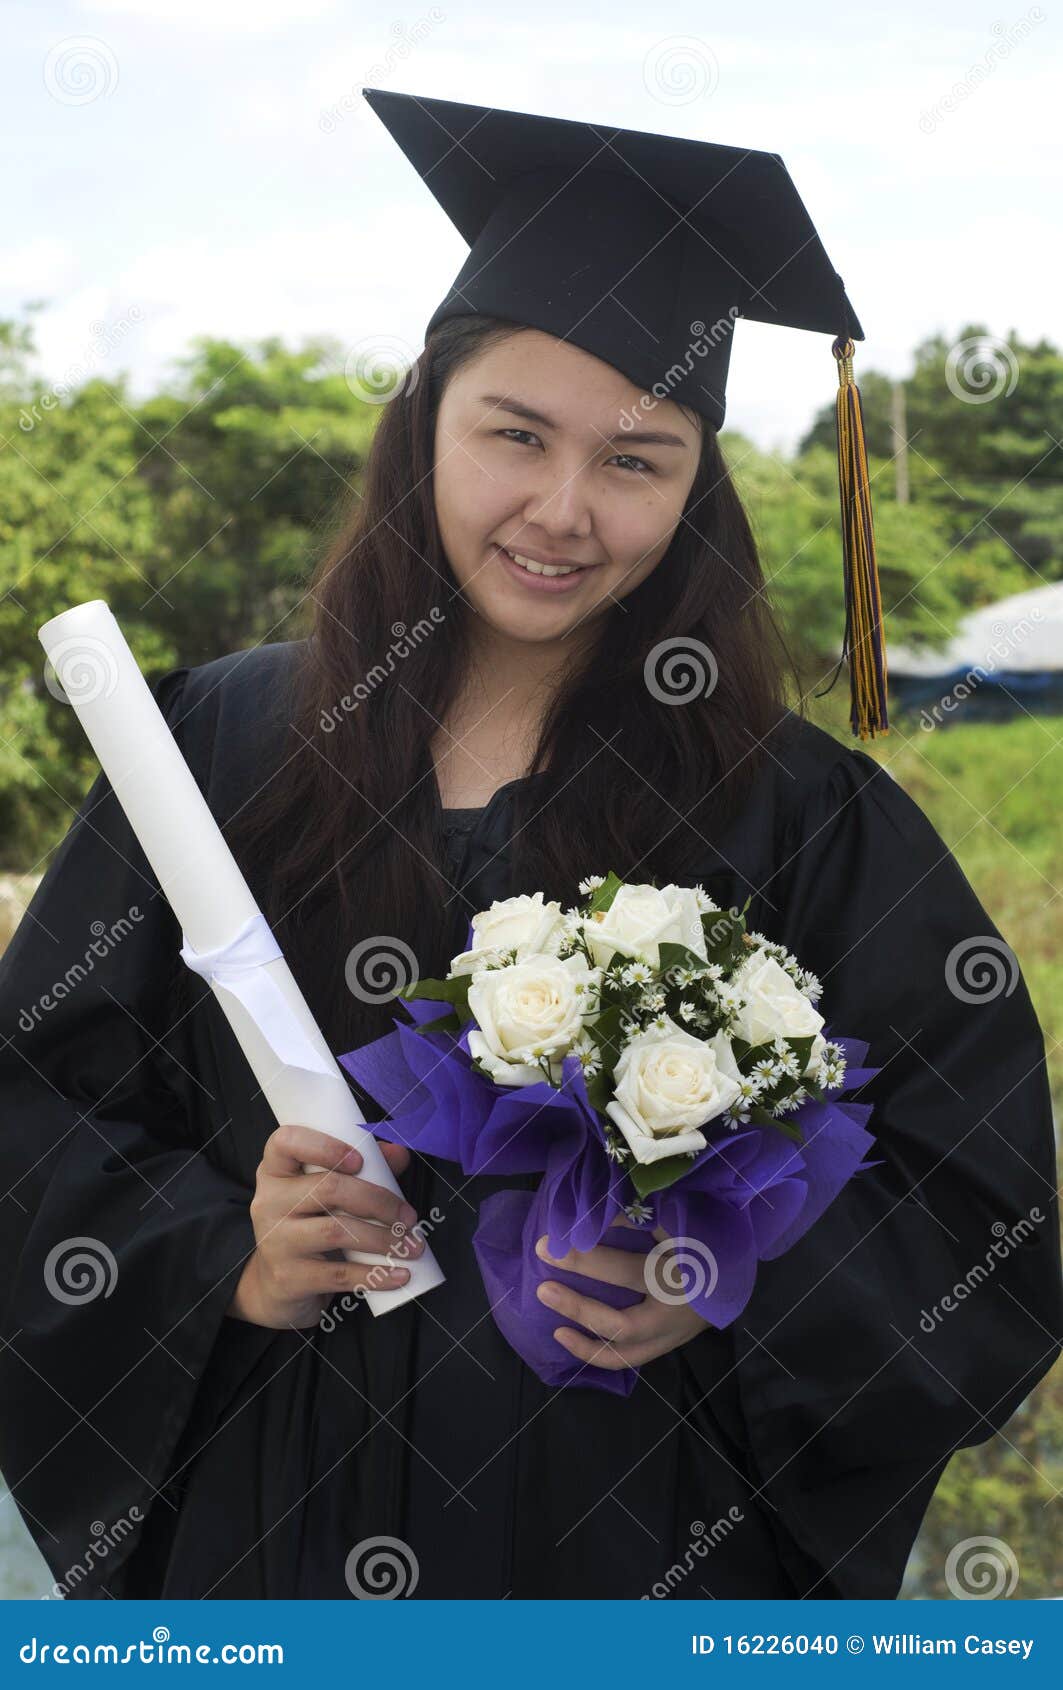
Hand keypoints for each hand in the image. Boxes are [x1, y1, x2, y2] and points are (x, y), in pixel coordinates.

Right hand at [227, 1124, 421, 1328]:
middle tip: (408, 1215)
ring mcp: (275, 1241)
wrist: (277, 1288)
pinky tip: (400, 1275)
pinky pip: (338, 1274)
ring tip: (412, 1246)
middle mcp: (269, 1202)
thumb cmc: (309, 1227)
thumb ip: (363, 1169)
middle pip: (327, 1188)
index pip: (287, 1143)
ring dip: (383, 1239)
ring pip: (336, 1232)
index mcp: (277, 1171)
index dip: (325, 1147)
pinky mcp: (287, 1278)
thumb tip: (399, 1154)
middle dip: (377, 1200)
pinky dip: (374, 1275)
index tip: (360, 1160)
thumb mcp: (325, 1195)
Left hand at [534, 1216, 710, 1371]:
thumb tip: (587, 1216)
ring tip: (556, 1330)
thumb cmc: (710, 1232)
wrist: (744, 1263)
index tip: (549, 1243)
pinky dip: (602, 1354)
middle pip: (621, 1324)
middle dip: (578, 1308)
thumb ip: (635, 1217)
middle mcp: (677, 1314)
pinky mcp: (671, 1343)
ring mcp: (675, 1334)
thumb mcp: (678, 1218)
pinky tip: (573, 1338)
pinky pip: (633, 1358)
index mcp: (681, 1278)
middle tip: (543, 1287)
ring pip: (627, 1353)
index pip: (623, 1272)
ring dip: (587, 1345)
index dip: (583, 1259)